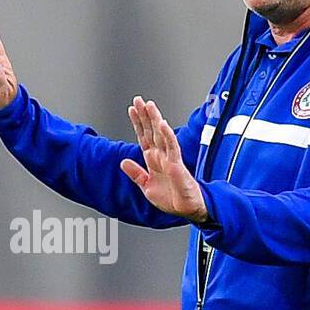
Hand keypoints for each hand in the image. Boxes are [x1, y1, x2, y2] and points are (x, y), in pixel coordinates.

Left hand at [119, 97, 208, 222]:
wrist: (187, 209)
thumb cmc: (172, 198)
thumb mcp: (147, 187)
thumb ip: (136, 174)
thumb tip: (123, 162)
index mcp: (153, 160)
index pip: (144, 137)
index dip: (138, 123)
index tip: (132, 109)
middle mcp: (161, 156)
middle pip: (151, 131)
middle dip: (145, 116)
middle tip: (138, 100)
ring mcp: (170, 159)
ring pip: (161, 135)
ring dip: (155, 120)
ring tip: (149, 105)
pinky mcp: (178, 165)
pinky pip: (172, 148)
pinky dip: (167, 136)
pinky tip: (162, 124)